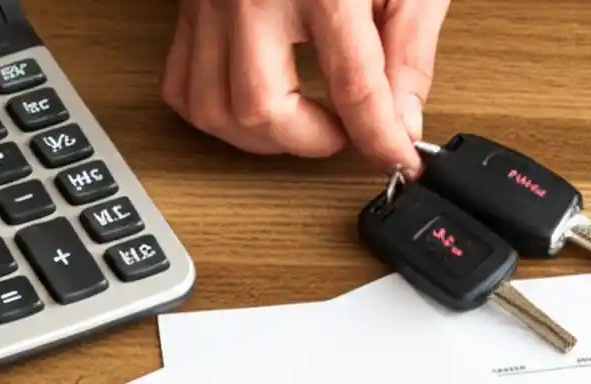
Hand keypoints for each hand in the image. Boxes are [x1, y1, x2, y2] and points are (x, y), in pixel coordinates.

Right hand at [161, 0, 450, 172]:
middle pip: (261, 108)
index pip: (353, 86)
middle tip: (346, 129)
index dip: (380, 138)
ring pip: (213, 108)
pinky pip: (182, 85)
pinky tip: (260, 100)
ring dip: (264, 137)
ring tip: (307, 118)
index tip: (398, 161)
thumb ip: (409, 50)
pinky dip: (220, 113)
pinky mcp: (188, 4)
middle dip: (310, 141)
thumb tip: (401, 121)